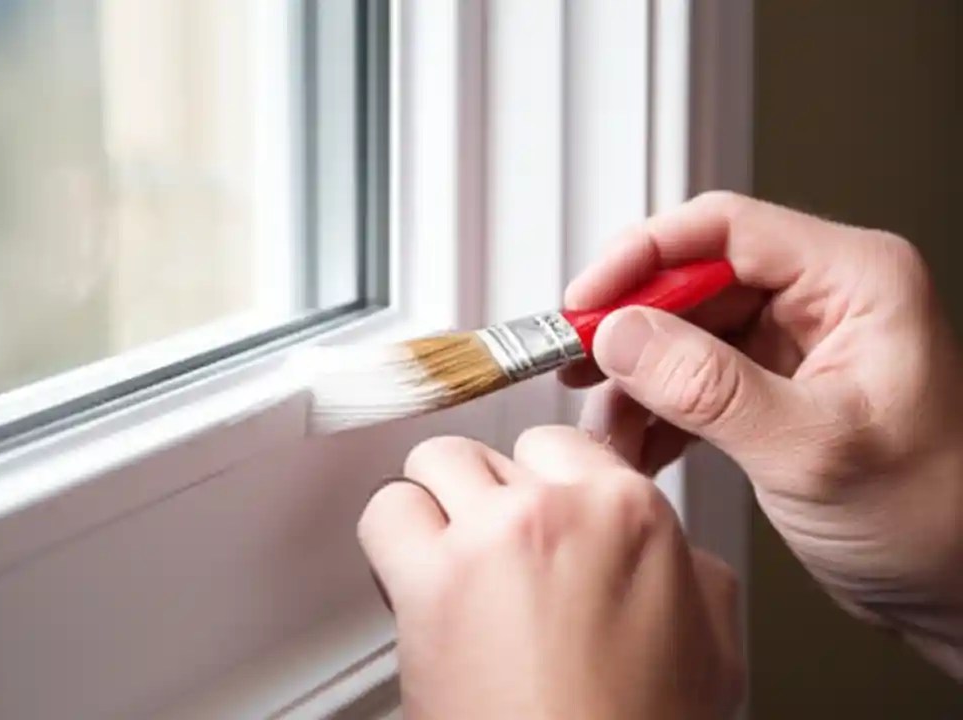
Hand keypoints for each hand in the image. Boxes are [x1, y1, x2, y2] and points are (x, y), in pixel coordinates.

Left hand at [358, 428, 742, 718]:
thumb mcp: (709, 643)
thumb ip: (685, 566)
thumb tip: (668, 546)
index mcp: (630, 512)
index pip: (561, 441)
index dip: (546, 484)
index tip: (538, 512)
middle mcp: (557, 511)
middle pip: (496, 451)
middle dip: (494, 496)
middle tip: (498, 551)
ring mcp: (488, 540)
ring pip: (436, 461)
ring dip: (440, 505)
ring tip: (451, 554)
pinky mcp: (428, 581)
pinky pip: (386, 511)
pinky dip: (392, 537)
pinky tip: (413, 573)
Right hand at [562, 191, 962, 676]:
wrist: (959, 586)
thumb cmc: (935, 515)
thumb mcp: (812, 448)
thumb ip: (707, 387)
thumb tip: (621, 334)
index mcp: (855, 281)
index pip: (724, 229)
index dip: (641, 256)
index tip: (584, 300)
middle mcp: (823, 301)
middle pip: (693, 279)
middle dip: (629, 328)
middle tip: (574, 363)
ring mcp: (796, 347)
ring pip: (683, 333)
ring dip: (636, 380)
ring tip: (609, 426)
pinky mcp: (774, 391)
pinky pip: (693, 380)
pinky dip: (656, 413)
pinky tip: (637, 446)